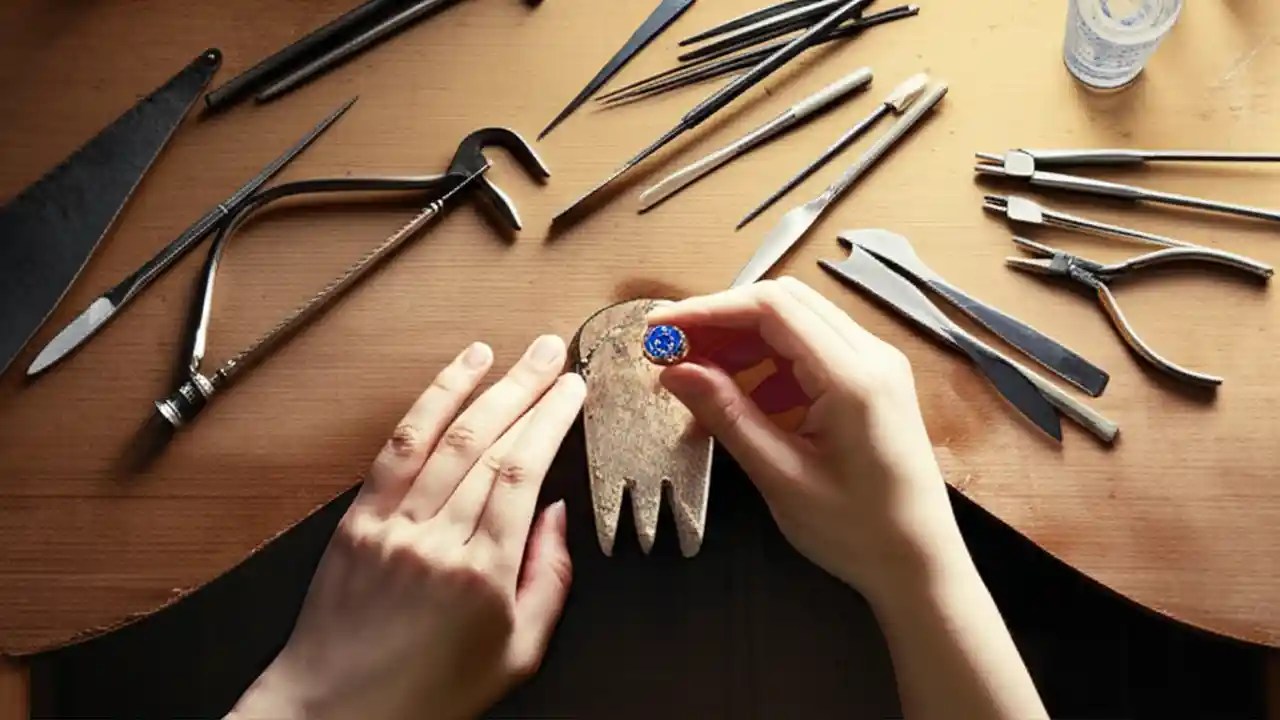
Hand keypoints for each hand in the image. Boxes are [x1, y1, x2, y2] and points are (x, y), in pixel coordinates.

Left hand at [229, 336, 585, 719]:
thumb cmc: (429, 693)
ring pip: (447, 437)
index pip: (524, 472)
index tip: (573, 390)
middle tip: (554, 353)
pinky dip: (429, 404)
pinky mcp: (358, 518)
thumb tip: (556, 514)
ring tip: (515, 351)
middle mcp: (438, 539)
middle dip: (528, 389)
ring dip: (484, 384)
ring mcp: (393, 523)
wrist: (334, 710)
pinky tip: (455, 376)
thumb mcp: (517, 654)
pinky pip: (398, 448)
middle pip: (491, 443)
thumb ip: (548, 580)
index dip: (552, 420)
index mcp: (484, 573)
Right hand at [647, 278, 961, 603]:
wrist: (921, 565)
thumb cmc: (857, 532)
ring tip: (699, 381)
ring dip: (743, 344)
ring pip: (796, 324)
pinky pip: (812, 353)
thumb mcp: (781, 477)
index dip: (708, 310)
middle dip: (722, 321)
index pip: (772, 308)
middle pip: (784, 304)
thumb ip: (727, 416)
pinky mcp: (873, 383)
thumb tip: (673, 371)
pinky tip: (741, 403)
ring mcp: (877, 366)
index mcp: (854, 377)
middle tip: (671, 351)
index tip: (660, 329)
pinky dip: (769, 367)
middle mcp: (872, 356)